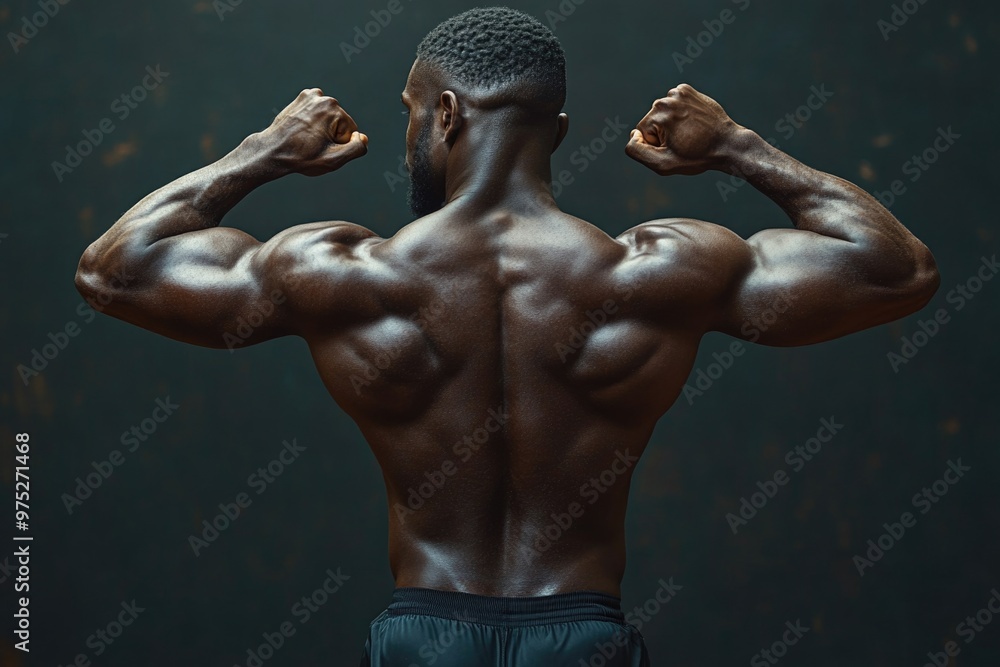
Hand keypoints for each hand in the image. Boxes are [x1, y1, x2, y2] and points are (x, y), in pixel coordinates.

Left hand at [262, 88, 367, 176]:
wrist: (273, 151)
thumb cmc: (302, 157)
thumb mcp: (333, 160)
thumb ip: (356, 149)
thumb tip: (362, 137)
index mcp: (333, 108)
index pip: (351, 132)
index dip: (339, 145)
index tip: (321, 148)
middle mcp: (323, 97)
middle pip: (340, 124)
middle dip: (331, 136)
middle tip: (312, 144)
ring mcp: (311, 96)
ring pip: (330, 119)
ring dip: (322, 129)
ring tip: (306, 138)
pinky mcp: (302, 98)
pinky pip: (319, 112)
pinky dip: (314, 121)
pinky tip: (303, 129)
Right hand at [625, 83, 740, 175]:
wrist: (728, 144)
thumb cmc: (697, 157)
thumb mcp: (663, 164)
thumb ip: (637, 152)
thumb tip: (633, 135)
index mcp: (658, 114)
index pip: (641, 133)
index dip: (656, 145)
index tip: (676, 148)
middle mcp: (666, 98)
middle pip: (651, 121)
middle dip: (663, 133)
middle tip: (685, 141)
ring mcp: (678, 91)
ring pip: (662, 113)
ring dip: (671, 124)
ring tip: (690, 132)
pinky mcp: (687, 90)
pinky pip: (673, 104)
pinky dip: (679, 113)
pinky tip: (692, 122)